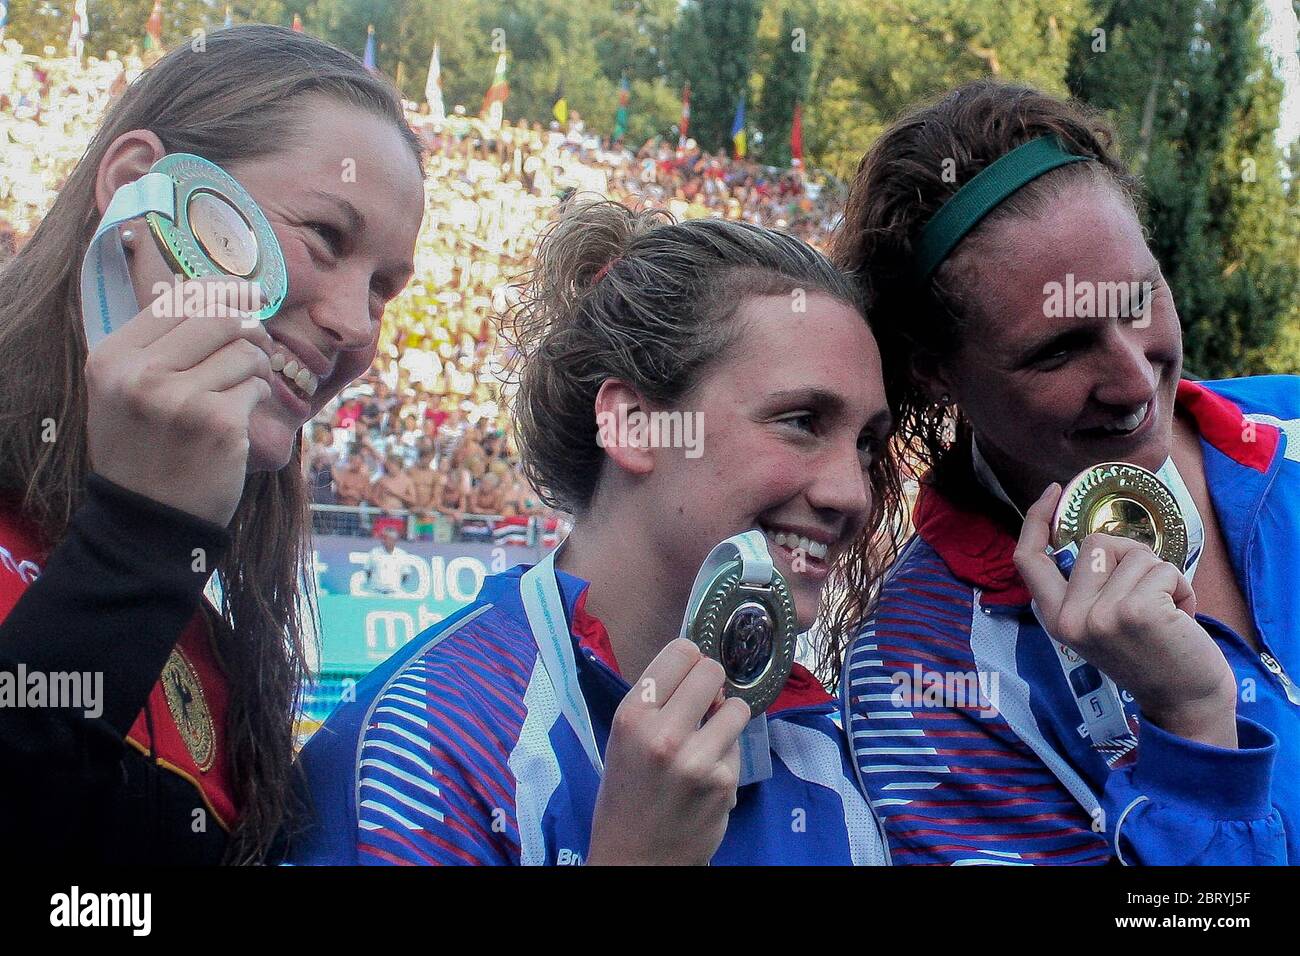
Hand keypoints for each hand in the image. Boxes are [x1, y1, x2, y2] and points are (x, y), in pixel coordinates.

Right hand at [85, 274, 275, 526]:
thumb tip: (218, 292)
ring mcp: (180, 399)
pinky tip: (242, 415)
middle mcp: (141, 374)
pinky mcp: (218, 423)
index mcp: (113, 357)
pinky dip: (259, 396)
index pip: (180, 298)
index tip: (248, 294)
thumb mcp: (124, 391)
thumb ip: (158, 344)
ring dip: (259, 365)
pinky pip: (258, 386)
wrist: (149, 519)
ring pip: (246, 350)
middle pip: (220, 316)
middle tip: (258, 342)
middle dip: (250, 325)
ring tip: (248, 384)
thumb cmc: (144, 448)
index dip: (224, 290)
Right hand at [587, 638, 750, 864]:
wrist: (635, 857)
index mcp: (632, 716)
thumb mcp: (624, 738)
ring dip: (726, 718)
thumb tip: (701, 668)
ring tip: (707, 739)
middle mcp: (663, 733)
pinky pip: (739, 746)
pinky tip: (707, 774)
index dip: (690, 660)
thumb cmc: (626, 794)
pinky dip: (727, 755)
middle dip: (712, 683)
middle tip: (704, 702)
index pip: (680, 652)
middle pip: (712, 671)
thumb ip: (659, 702)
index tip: (689, 674)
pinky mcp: (724, 782)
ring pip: (736, 707)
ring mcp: (697, 759)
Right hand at [1015, 483, 1237, 747]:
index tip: (1054, 493)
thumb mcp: (1101, 622)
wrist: (1186, 700)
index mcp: (1055, 618)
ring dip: (1161, 575)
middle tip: (1149, 593)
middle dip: (1132, 556)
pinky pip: (1161, 568)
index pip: (1029, 560)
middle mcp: (1069, 618)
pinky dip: (1181, 586)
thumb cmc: (1151, 653)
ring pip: (1133, 553)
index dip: (1036, 520)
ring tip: (1167, 610)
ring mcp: (1099, 616)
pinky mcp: (1134, 612)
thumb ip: (1088, 587)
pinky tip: (1182, 616)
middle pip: (1095, 544)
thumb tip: (1096, 539)